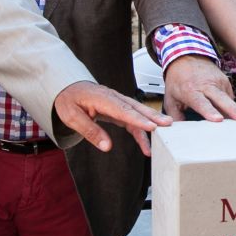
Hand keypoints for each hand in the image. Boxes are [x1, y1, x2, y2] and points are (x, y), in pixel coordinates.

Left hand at [54, 81, 170, 154]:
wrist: (67, 89)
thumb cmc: (69, 101)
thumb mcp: (72, 118)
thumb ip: (90, 132)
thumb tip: (107, 147)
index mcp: (102, 98)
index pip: (123, 110)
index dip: (138, 119)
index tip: (152, 127)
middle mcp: (113, 98)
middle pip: (135, 108)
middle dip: (152, 116)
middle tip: (168, 124)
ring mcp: (117, 102)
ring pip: (137, 112)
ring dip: (151, 121)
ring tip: (165, 131)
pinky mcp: (118, 108)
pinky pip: (132, 118)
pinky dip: (141, 128)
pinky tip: (146, 141)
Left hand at [163, 55, 235, 121]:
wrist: (185, 57)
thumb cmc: (178, 80)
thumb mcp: (171, 98)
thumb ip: (175, 116)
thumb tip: (179, 132)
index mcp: (191, 91)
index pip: (202, 103)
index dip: (210, 112)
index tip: (218, 119)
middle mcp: (206, 85)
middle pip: (222, 99)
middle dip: (233, 109)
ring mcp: (218, 82)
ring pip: (229, 100)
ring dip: (234, 112)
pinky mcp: (225, 81)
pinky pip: (230, 97)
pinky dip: (230, 106)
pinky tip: (231, 114)